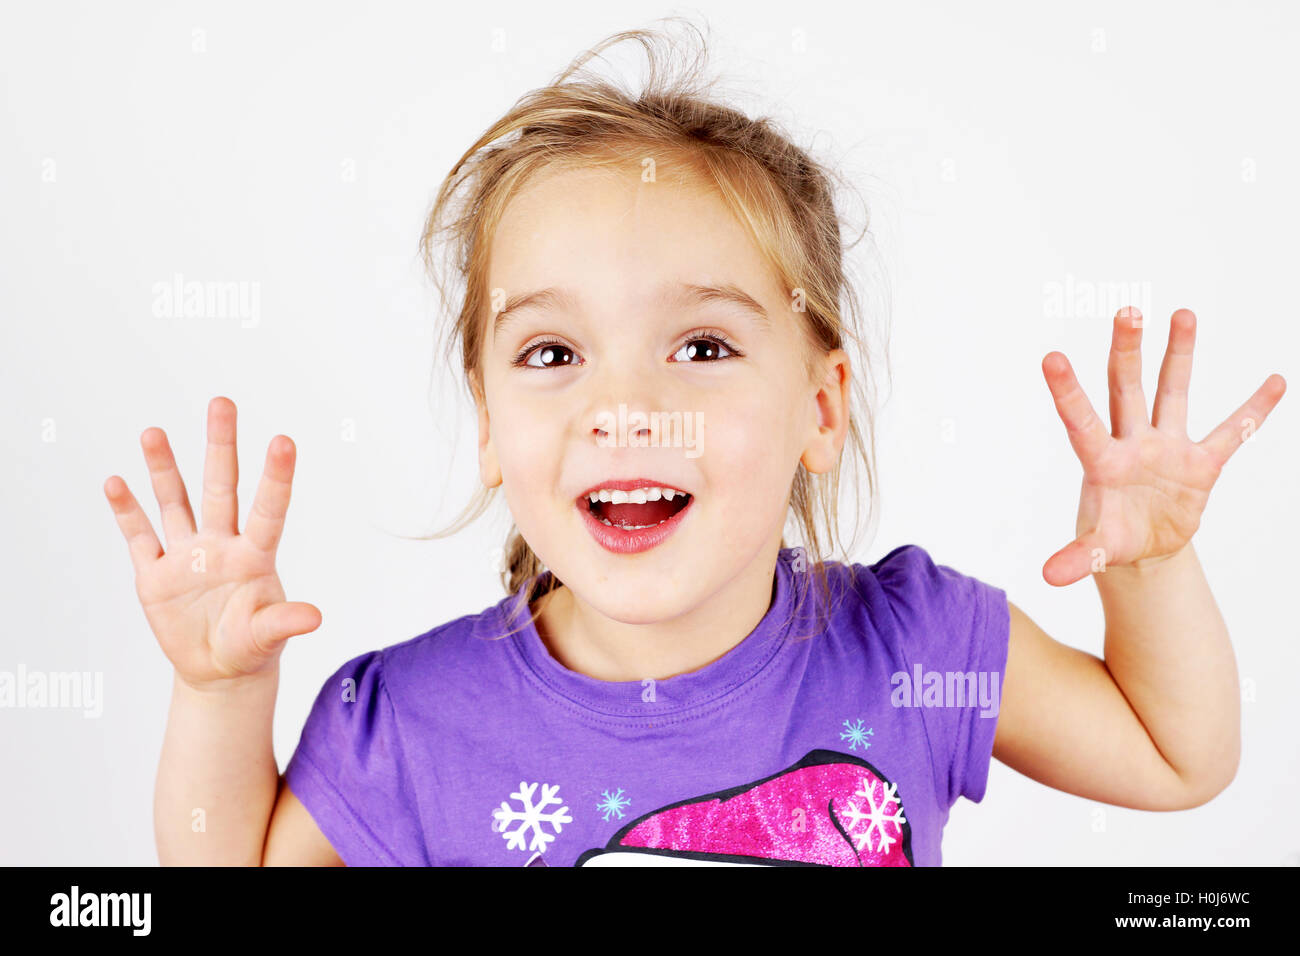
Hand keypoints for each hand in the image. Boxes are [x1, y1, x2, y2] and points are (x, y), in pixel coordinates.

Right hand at [103, 397, 320, 687]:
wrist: (217, 671)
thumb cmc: (250, 648)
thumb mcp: (267, 637)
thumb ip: (284, 622)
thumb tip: (314, 617)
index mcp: (255, 556)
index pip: (268, 509)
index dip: (276, 477)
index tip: (283, 440)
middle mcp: (221, 545)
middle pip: (220, 487)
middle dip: (220, 446)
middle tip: (223, 402)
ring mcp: (186, 555)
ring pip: (175, 502)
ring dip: (163, 468)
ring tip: (154, 431)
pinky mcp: (155, 574)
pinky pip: (139, 535)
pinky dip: (127, 511)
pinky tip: (116, 482)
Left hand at [1040, 307, 1285, 585]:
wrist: (1145, 547)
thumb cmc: (1113, 538)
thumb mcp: (1097, 550)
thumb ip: (1077, 558)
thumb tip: (1048, 576)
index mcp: (1101, 462)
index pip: (1080, 421)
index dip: (1067, 392)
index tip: (1050, 357)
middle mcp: (1132, 443)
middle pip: (1126, 389)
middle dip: (1126, 352)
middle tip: (1127, 310)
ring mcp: (1167, 447)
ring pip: (1173, 392)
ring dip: (1179, 355)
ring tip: (1183, 313)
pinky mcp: (1202, 463)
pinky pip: (1234, 433)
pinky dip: (1254, 411)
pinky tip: (1276, 381)